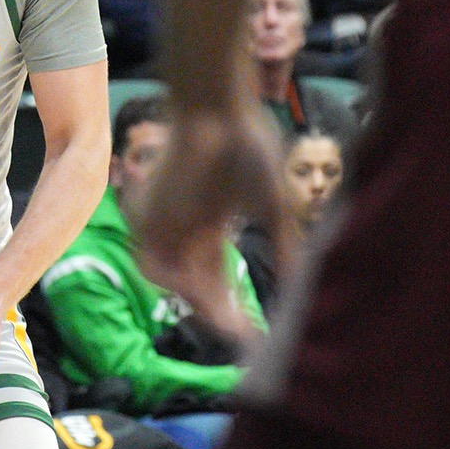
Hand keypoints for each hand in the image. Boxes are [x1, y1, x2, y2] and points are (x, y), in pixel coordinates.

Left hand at [128, 104, 284, 339]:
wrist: (218, 107)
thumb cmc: (249, 145)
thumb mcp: (275, 206)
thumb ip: (284, 246)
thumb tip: (304, 286)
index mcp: (211, 222)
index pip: (220, 277)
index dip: (238, 306)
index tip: (260, 333)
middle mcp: (185, 227)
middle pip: (199, 285)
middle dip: (223, 316)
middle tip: (250, 341)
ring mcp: (163, 223)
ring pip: (175, 280)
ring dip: (200, 304)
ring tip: (231, 322)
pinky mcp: (144, 216)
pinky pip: (152, 265)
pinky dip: (177, 284)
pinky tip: (204, 294)